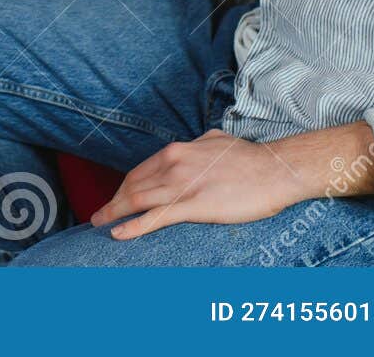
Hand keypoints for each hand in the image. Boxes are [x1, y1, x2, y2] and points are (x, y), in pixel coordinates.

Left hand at [88, 129, 302, 239]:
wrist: (274, 170)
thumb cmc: (249, 158)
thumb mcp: (215, 141)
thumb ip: (197, 145)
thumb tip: (192, 146)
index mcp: (177, 151)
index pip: (139, 171)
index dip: (123, 187)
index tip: (115, 198)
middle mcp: (173, 164)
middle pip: (132, 186)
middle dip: (113, 201)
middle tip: (99, 215)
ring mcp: (182, 185)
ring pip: (138, 200)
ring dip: (114, 213)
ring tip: (99, 223)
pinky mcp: (193, 205)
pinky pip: (156, 217)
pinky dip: (133, 226)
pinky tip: (119, 233)